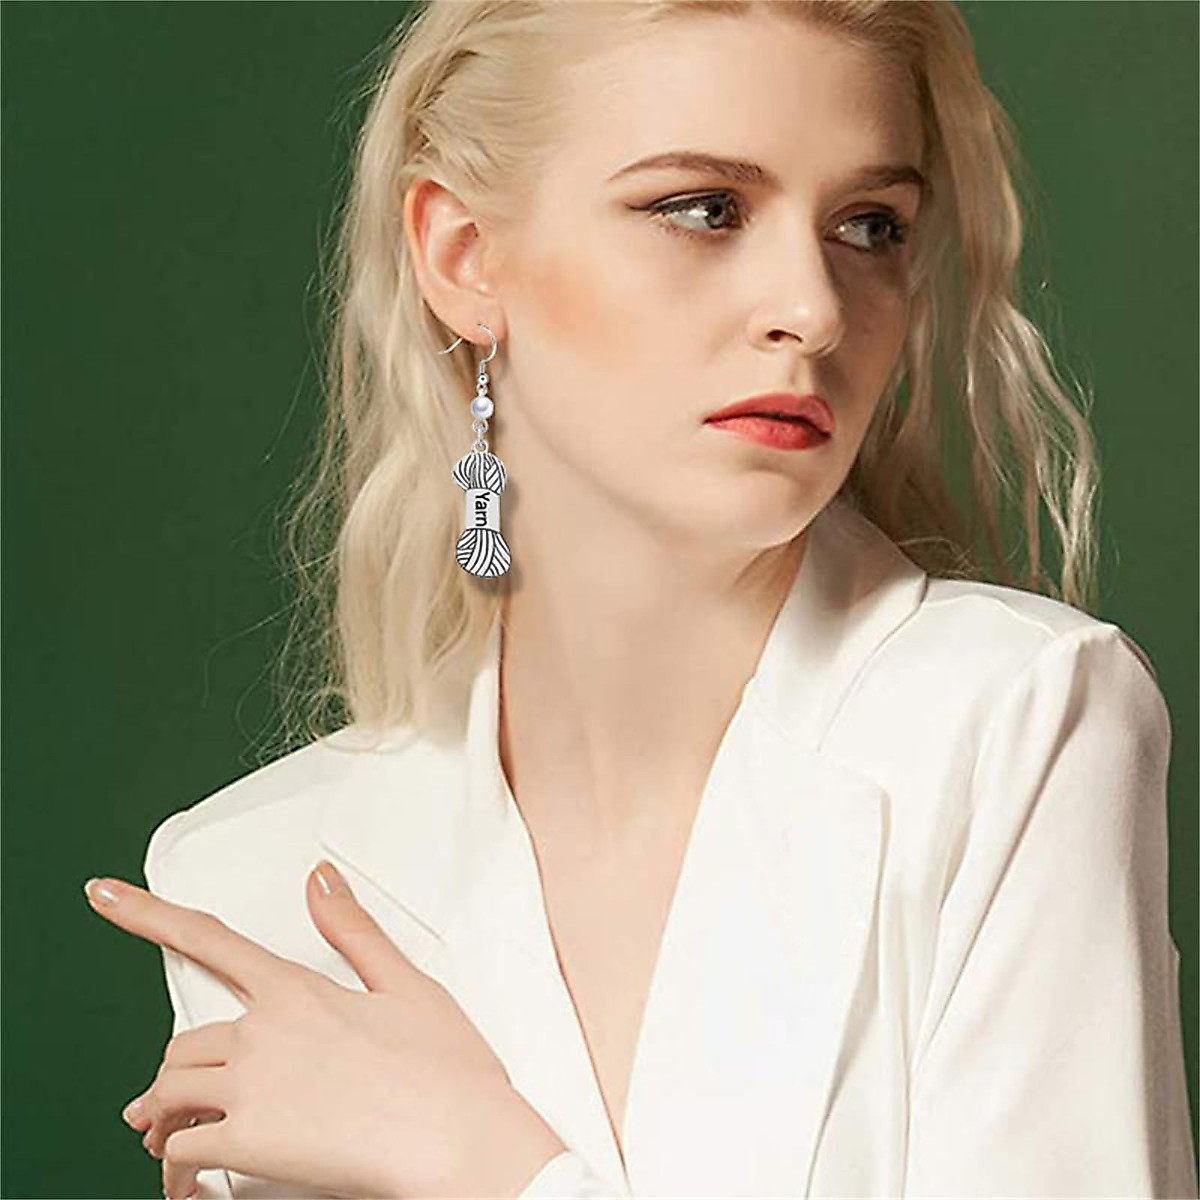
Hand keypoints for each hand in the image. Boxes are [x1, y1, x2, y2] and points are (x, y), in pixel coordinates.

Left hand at [85, 860, 566, 1198]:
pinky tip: (188, 1184)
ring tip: (168, 1140)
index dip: (146, 913)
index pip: (208, 939)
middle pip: (184, 1041)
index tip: (103, 895)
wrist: (456, 1138)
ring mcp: (251, 1086)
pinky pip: (181, 1151)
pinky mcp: (246, 1143)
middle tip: (173, 1105)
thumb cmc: (444, 1069)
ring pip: (170, 1092)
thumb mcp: (406, 984)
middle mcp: (262, 1031)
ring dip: (162, 1118)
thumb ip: (352, 930)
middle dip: (178, 1072)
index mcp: (297, 988)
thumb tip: (320, 879)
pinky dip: (174, 1170)